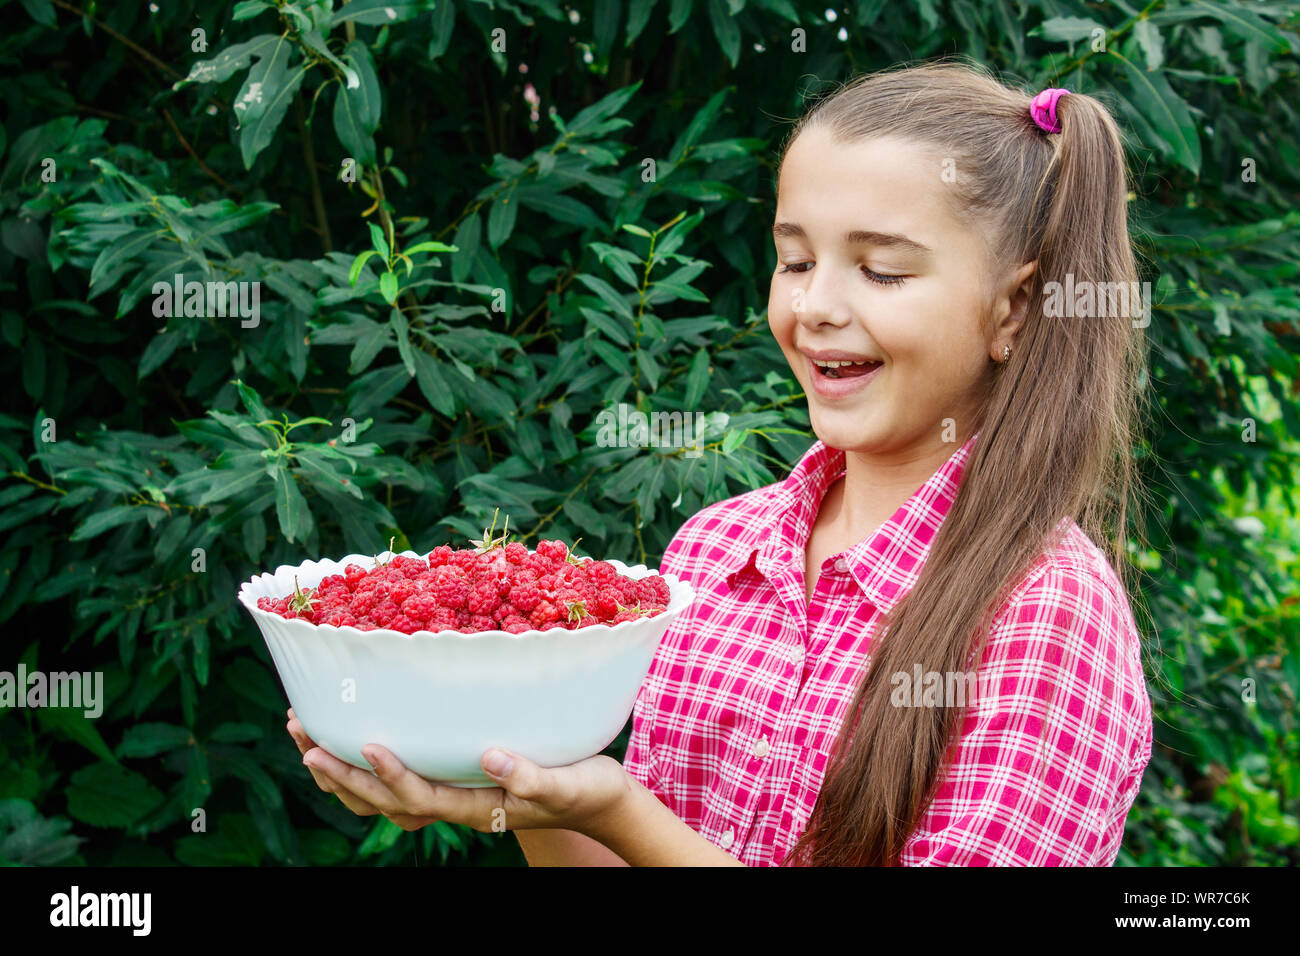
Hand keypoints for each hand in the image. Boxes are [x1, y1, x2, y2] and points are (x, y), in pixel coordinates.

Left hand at [286, 708, 632, 834]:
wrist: (593, 800)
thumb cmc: (582, 787)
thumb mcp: (565, 782)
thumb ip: (529, 774)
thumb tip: (489, 754)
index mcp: (477, 807)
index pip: (423, 797)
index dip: (393, 774)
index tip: (369, 744)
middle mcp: (454, 806)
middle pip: (384, 801)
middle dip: (341, 772)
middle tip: (304, 737)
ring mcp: (449, 797)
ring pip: (380, 797)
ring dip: (340, 771)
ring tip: (306, 735)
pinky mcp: (450, 782)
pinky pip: (395, 781)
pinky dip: (363, 765)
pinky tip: (349, 739)